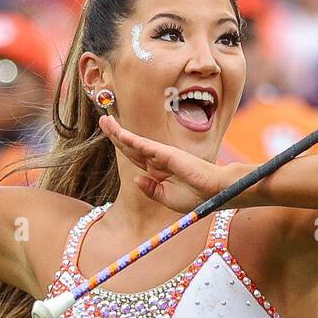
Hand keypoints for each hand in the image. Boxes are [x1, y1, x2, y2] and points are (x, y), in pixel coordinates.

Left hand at [98, 114, 252, 212]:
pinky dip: (131, 140)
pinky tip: (119, 133)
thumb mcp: (167, 198)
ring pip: (134, 142)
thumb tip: (136, 178)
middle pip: (131, 145)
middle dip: (115, 132)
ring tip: (105, 119)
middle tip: (102, 119)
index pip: (134, 155)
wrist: (215, 192)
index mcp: (156, 171)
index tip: (110, 134)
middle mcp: (157, 160)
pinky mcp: (167, 154)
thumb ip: (151, 189)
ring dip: (118, 131)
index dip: (120, 145)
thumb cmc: (196, 197)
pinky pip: (145, 146)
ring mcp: (161, 155)